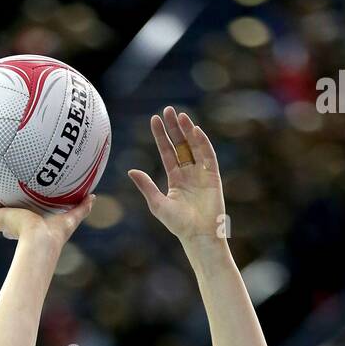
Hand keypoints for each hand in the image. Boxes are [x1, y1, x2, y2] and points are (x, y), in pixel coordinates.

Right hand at [0, 190, 94, 244]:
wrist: (41, 242)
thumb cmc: (55, 236)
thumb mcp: (70, 218)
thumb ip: (81, 208)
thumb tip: (93, 197)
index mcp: (30, 223)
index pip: (23, 216)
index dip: (20, 210)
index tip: (19, 205)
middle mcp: (16, 222)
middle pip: (3, 214)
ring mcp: (5, 220)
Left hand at [128, 107, 225, 245]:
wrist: (199, 235)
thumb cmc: (178, 225)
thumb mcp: (158, 204)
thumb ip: (146, 186)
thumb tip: (131, 170)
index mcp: (175, 178)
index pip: (167, 152)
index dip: (161, 136)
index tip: (155, 119)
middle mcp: (188, 173)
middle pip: (181, 144)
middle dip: (174, 128)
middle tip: (168, 110)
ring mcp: (201, 173)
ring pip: (194, 146)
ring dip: (187, 131)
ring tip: (180, 116)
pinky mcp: (213, 176)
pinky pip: (207, 155)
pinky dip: (202, 143)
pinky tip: (194, 131)